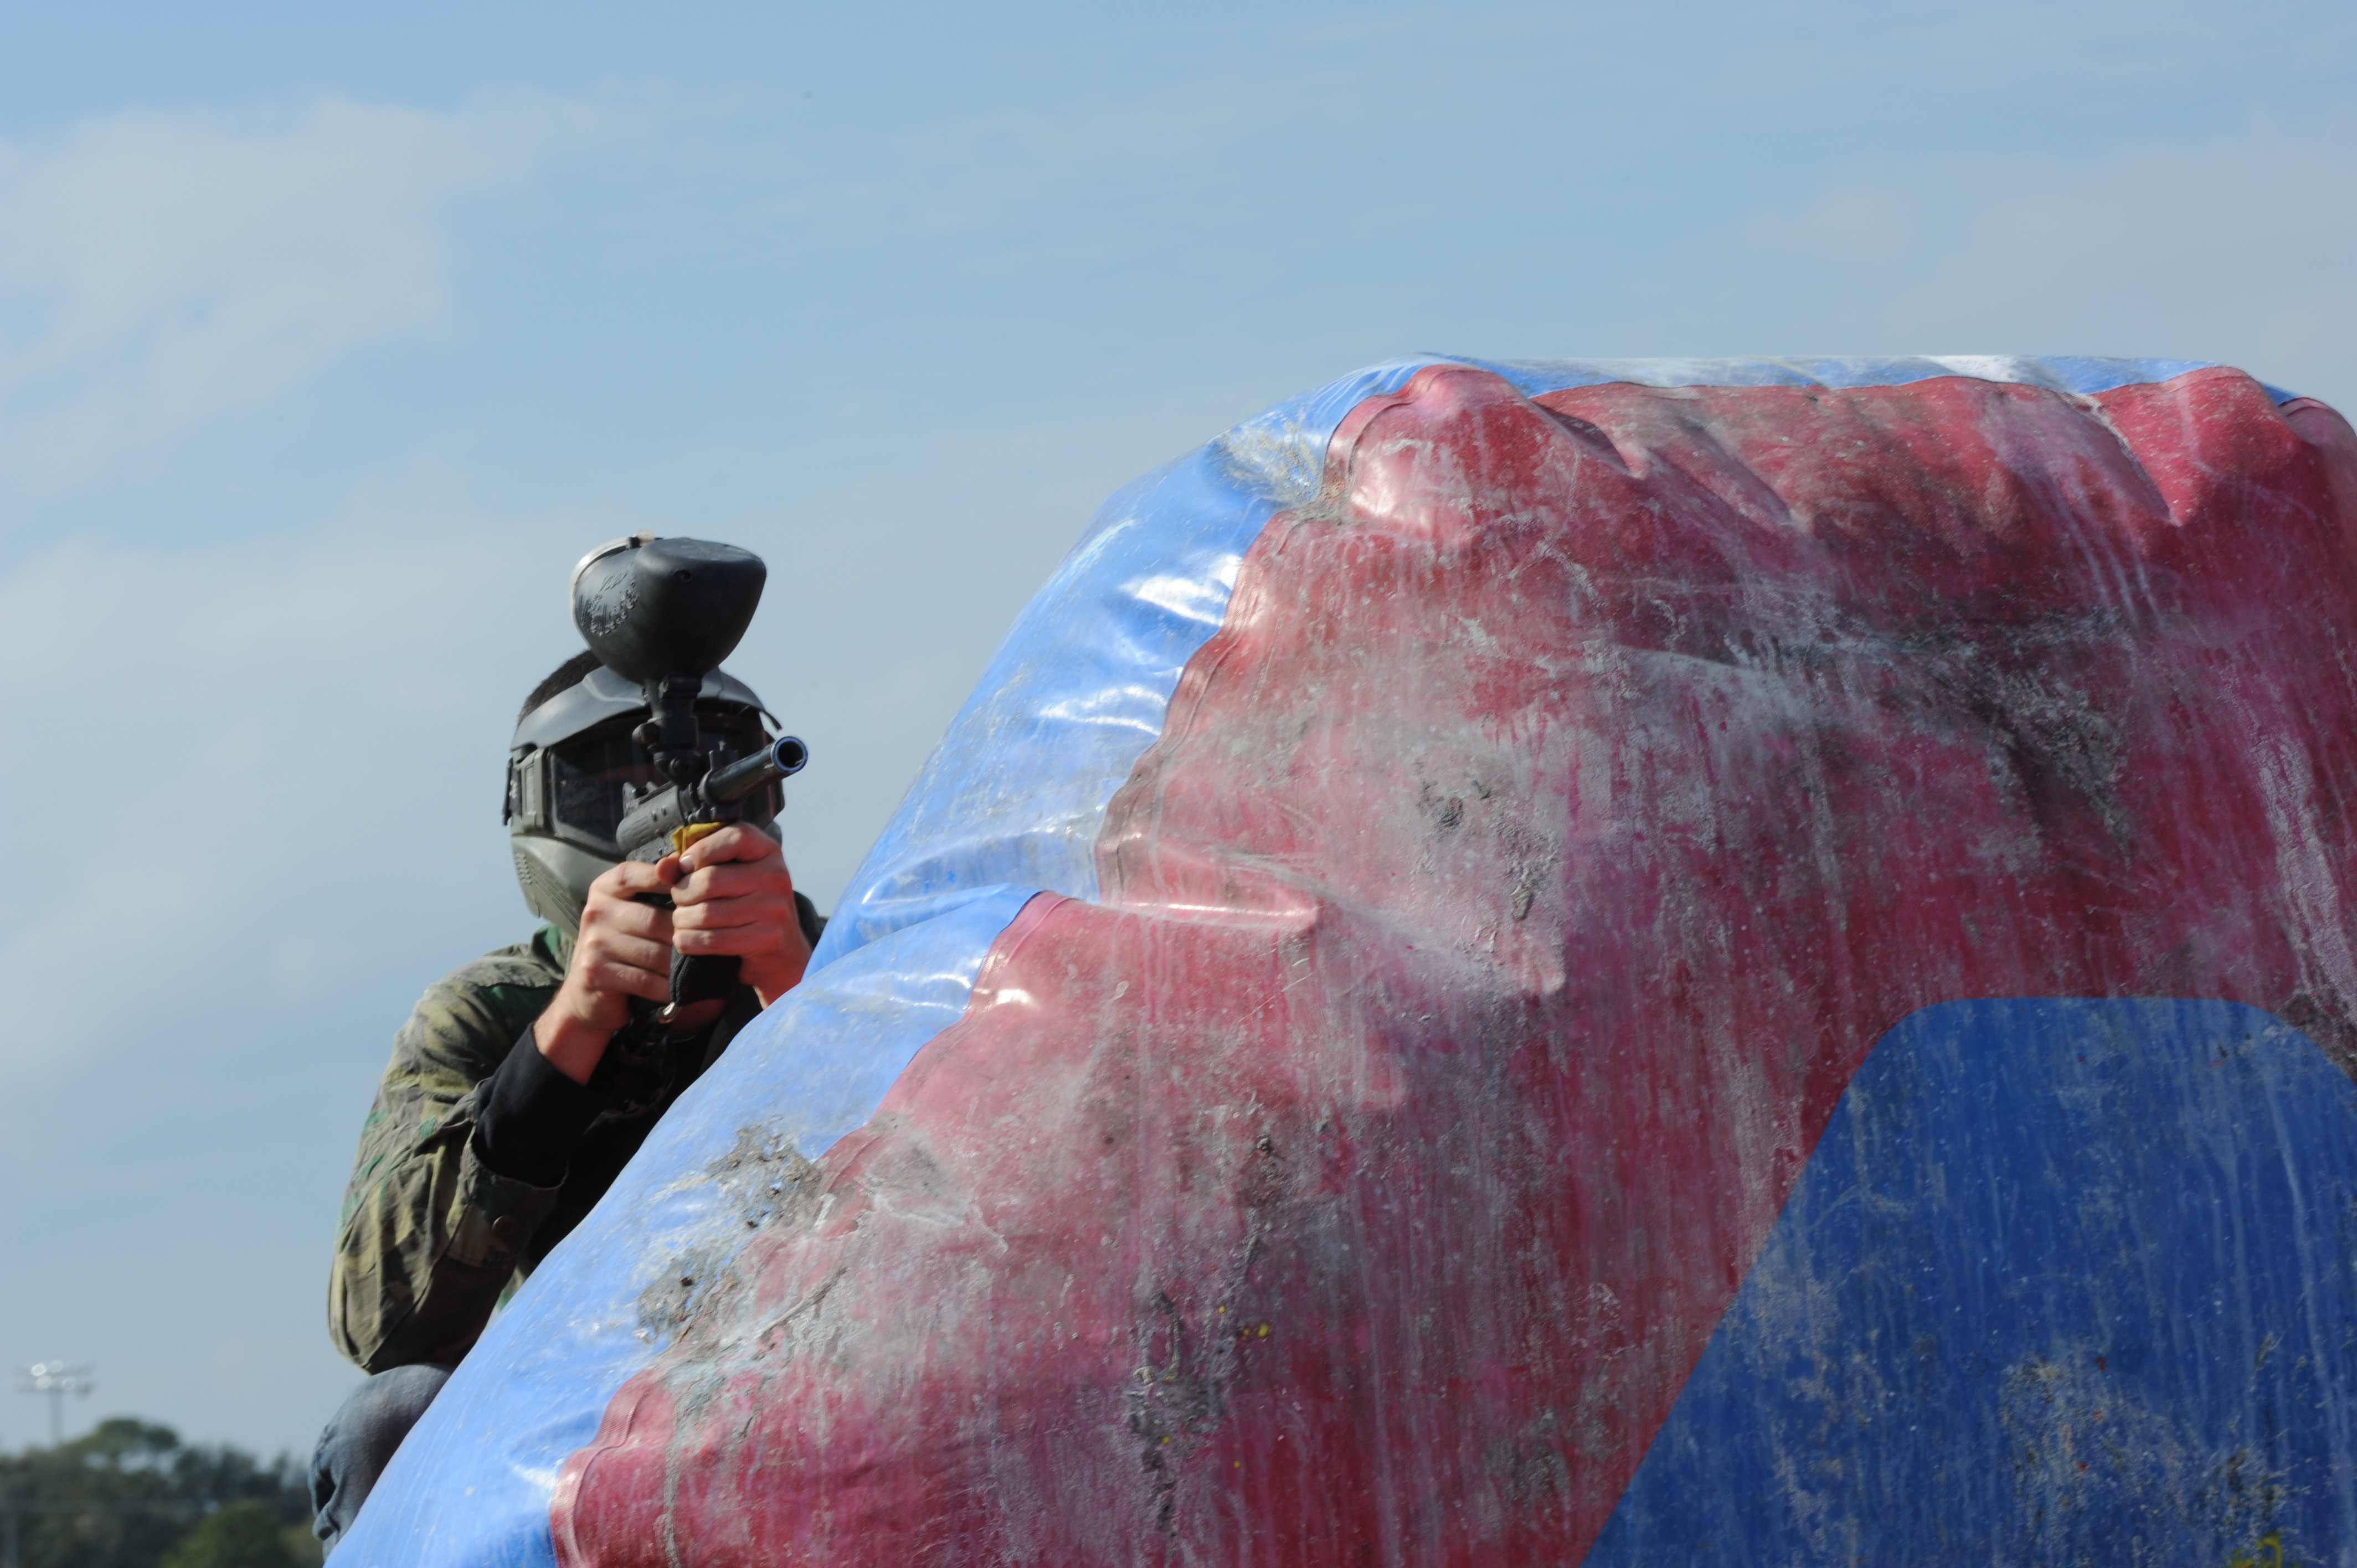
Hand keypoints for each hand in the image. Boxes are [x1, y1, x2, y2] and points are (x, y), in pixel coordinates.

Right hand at [533, 857, 684, 1083]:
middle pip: (656, 920)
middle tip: (714, 943)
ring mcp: (594, 943)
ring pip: (655, 953)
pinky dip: (668, 987)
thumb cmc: (622, 946)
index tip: (700, 892)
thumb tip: (682, 863)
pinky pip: (646, 980)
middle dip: (686, 935)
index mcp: (605, 888)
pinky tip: (681, 988)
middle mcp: (596, 911)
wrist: (586, 994)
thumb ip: (655, 889)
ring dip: (681, 964)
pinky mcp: (596, 973)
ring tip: (704, 967)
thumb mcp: (633, 911)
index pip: (637, 875)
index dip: (669, 881)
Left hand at [671, 822, 810, 1005]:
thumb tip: (662, 867)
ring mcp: (775, 908)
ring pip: (707, 912)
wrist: (782, 952)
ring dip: (683, 920)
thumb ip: (691, 867)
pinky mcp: (767, 939)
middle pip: (711, 879)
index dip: (701, 849)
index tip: (684, 866)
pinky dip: (689, 941)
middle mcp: (776, 876)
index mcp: (768, 851)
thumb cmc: (745, 906)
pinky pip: (713, 939)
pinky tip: (685, 939)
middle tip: (678, 900)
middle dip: (682, 892)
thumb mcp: (726, 877)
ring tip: (681, 920)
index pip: (735, 837)